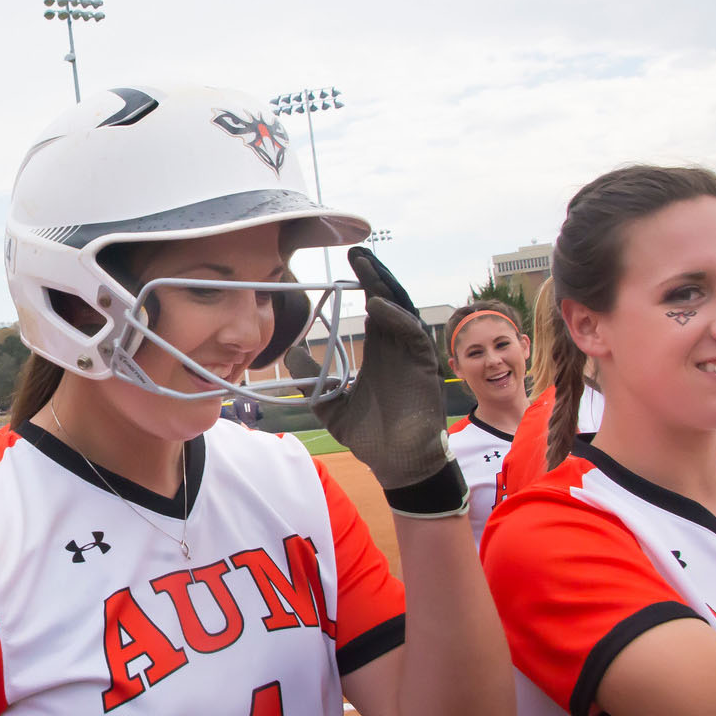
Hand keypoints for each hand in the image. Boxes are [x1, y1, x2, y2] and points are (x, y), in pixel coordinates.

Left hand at [286, 247, 466, 517]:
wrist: (395, 463)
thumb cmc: (370, 435)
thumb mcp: (330, 405)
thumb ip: (313, 381)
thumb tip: (292, 356)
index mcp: (378, 352)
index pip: (372, 308)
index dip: (362, 285)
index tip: (345, 264)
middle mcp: (396, 348)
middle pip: (388, 300)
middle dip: (373, 275)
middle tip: (356, 252)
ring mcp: (411, 356)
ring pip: (402, 311)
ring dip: (385, 287)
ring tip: (367, 267)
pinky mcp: (423, 368)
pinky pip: (412, 336)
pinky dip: (396, 319)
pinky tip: (377, 306)